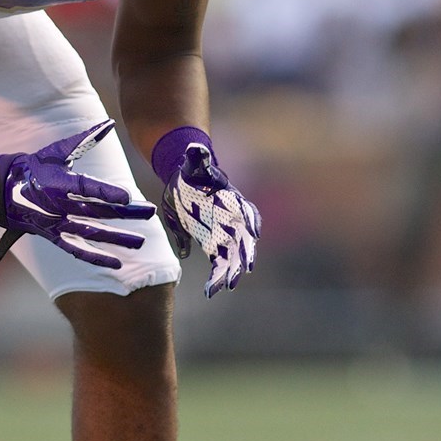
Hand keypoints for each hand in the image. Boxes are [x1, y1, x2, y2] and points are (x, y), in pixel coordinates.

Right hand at [0, 121, 153, 268]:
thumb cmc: (33, 167)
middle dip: (125, 213)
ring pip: (90, 233)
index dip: (107, 193)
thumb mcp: (57, 151)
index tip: (128, 197)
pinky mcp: (52, 236)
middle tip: (150, 212)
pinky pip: (76, 250)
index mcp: (57, 182)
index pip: (86, 188)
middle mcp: (57, 206)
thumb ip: (85, 140)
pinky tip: (117, 264)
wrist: (0, 190)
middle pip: (96, 211)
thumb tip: (109, 123)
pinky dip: (96, 258)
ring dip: (116, 239)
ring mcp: (55, 224)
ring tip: (141, 242)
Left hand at [159, 142, 261, 297]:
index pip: (246, 211)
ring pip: (233, 256)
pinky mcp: (212, 244)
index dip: (251, 222)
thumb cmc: (193, 170)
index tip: (253, 233)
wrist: (187, 179)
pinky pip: (218, 263)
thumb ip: (197, 159)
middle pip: (243, 240)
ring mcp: (224, 233)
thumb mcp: (193, 163)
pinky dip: (216, 277)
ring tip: (225, 287)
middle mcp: (232, 219)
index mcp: (230, 200)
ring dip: (230, 272)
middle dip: (243, 255)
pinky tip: (211, 292)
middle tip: (240, 271)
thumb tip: (197, 149)